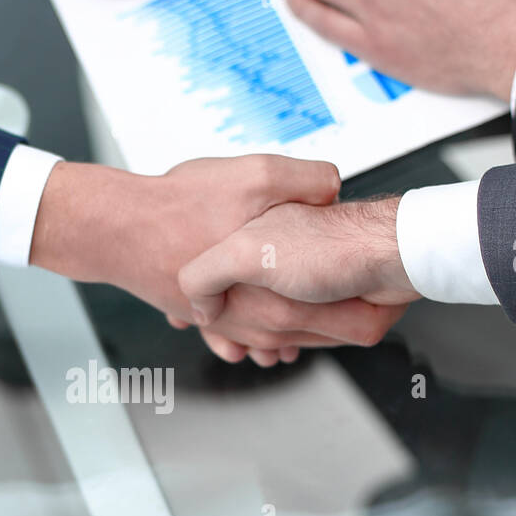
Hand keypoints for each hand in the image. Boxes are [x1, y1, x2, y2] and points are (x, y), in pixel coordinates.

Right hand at [31, 157, 405, 356]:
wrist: (119, 229)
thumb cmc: (180, 204)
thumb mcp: (254, 174)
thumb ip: (308, 180)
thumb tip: (340, 187)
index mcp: (283, 297)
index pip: (359, 323)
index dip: (385, 303)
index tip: (397, 284)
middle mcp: (262, 324)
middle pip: (333, 339)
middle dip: (358, 316)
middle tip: (382, 295)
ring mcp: (237, 328)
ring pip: (295, 341)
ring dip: (318, 325)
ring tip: (338, 301)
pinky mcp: (214, 322)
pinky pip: (256, 340)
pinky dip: (274, 332)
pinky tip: (285, 313)